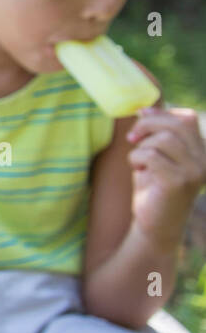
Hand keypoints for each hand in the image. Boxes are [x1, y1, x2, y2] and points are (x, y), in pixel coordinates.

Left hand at [126, 107, 205, 245]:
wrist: (155, 225)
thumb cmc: (153, 188)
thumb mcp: (156, 155)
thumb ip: (156, 134)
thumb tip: (144, 107)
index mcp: (202, 151)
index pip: (187, 118)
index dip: (161, 113)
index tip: (140, 116)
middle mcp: (204, 160)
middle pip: (176, 124)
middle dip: (147, 125)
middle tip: (132, 138)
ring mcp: (195, 171)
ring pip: (163, 140)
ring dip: (141, 147)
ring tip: (138, 162)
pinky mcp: (179, 182)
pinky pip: (152, 156)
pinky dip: (137, 159)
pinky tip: (138, 170)